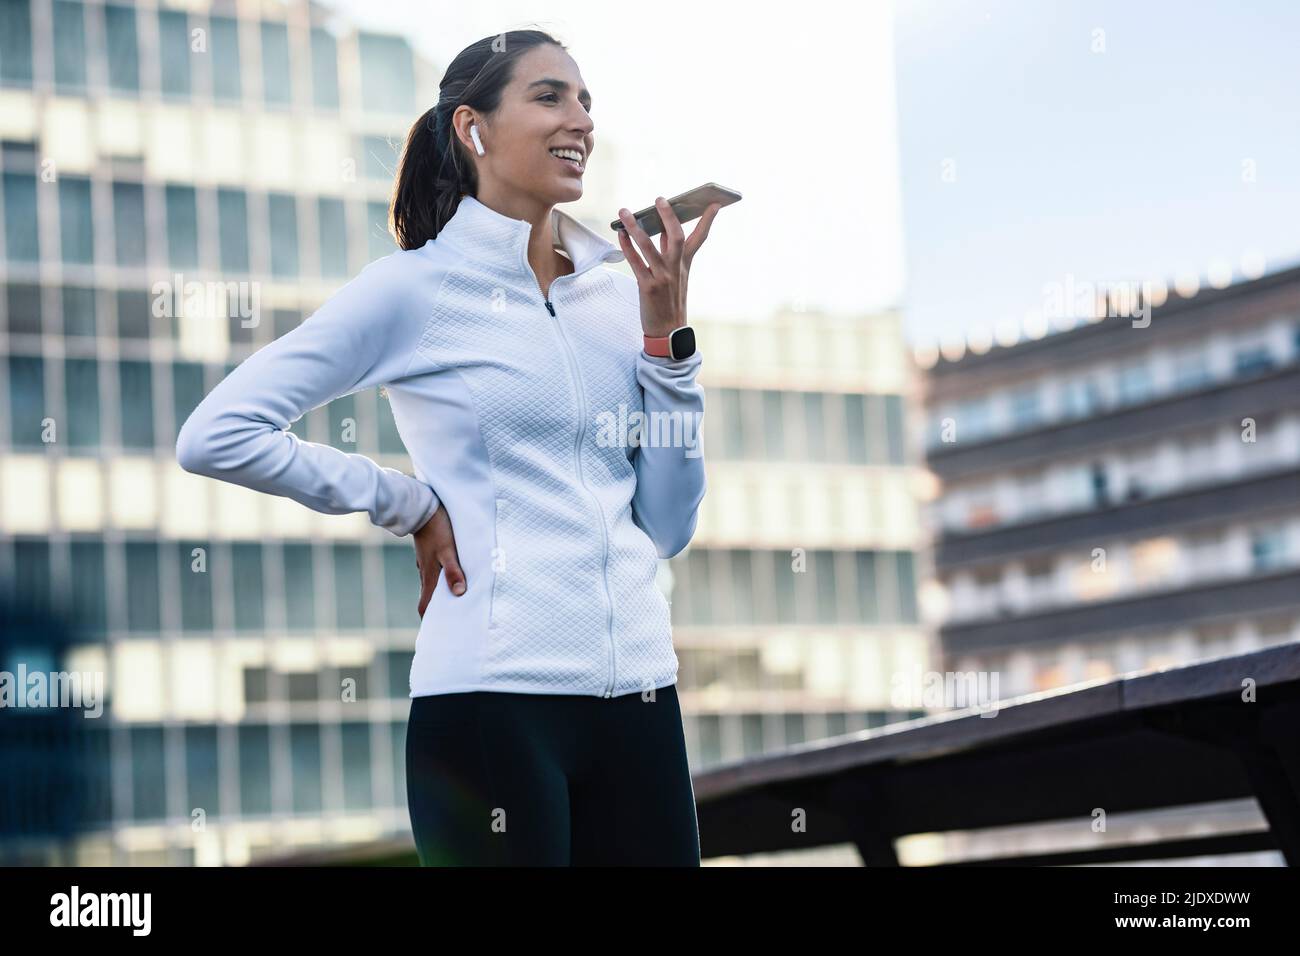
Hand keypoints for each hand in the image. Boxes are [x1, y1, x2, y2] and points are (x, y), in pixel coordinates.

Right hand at [412, 503, 466, 617]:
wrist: (421, 508)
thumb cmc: (437, 529)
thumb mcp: (449, 550)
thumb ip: (453, 571)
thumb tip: (458, 593)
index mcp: (429, 576)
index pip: (425, 605)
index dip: (430, 619)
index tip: (439, 629)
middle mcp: (425, 572)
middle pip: (429, 597)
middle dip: (438, 609)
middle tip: (452, 617)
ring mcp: (425, 563)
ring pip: (432, 584)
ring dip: (441, 593)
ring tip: (456, 599)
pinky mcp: (427, 554)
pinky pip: (434, 571)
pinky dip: (442, 579)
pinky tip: (452, 576)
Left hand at [616, 198, 720, 337]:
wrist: (668, 332)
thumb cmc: (669, 301)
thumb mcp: (675, 276)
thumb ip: (668, 252)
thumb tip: (660, 228)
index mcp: (685, 265)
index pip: (700, 238)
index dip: (708, 220)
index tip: (714, 203)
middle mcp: (676, 269)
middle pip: (675, 237)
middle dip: (668, 216)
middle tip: (659, 199)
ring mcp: (662, 278)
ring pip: (649, 247)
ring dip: (635, 227)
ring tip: (624, 212)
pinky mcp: (647, 288)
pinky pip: (635, 262)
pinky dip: (627, 247)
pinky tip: (620, 235)